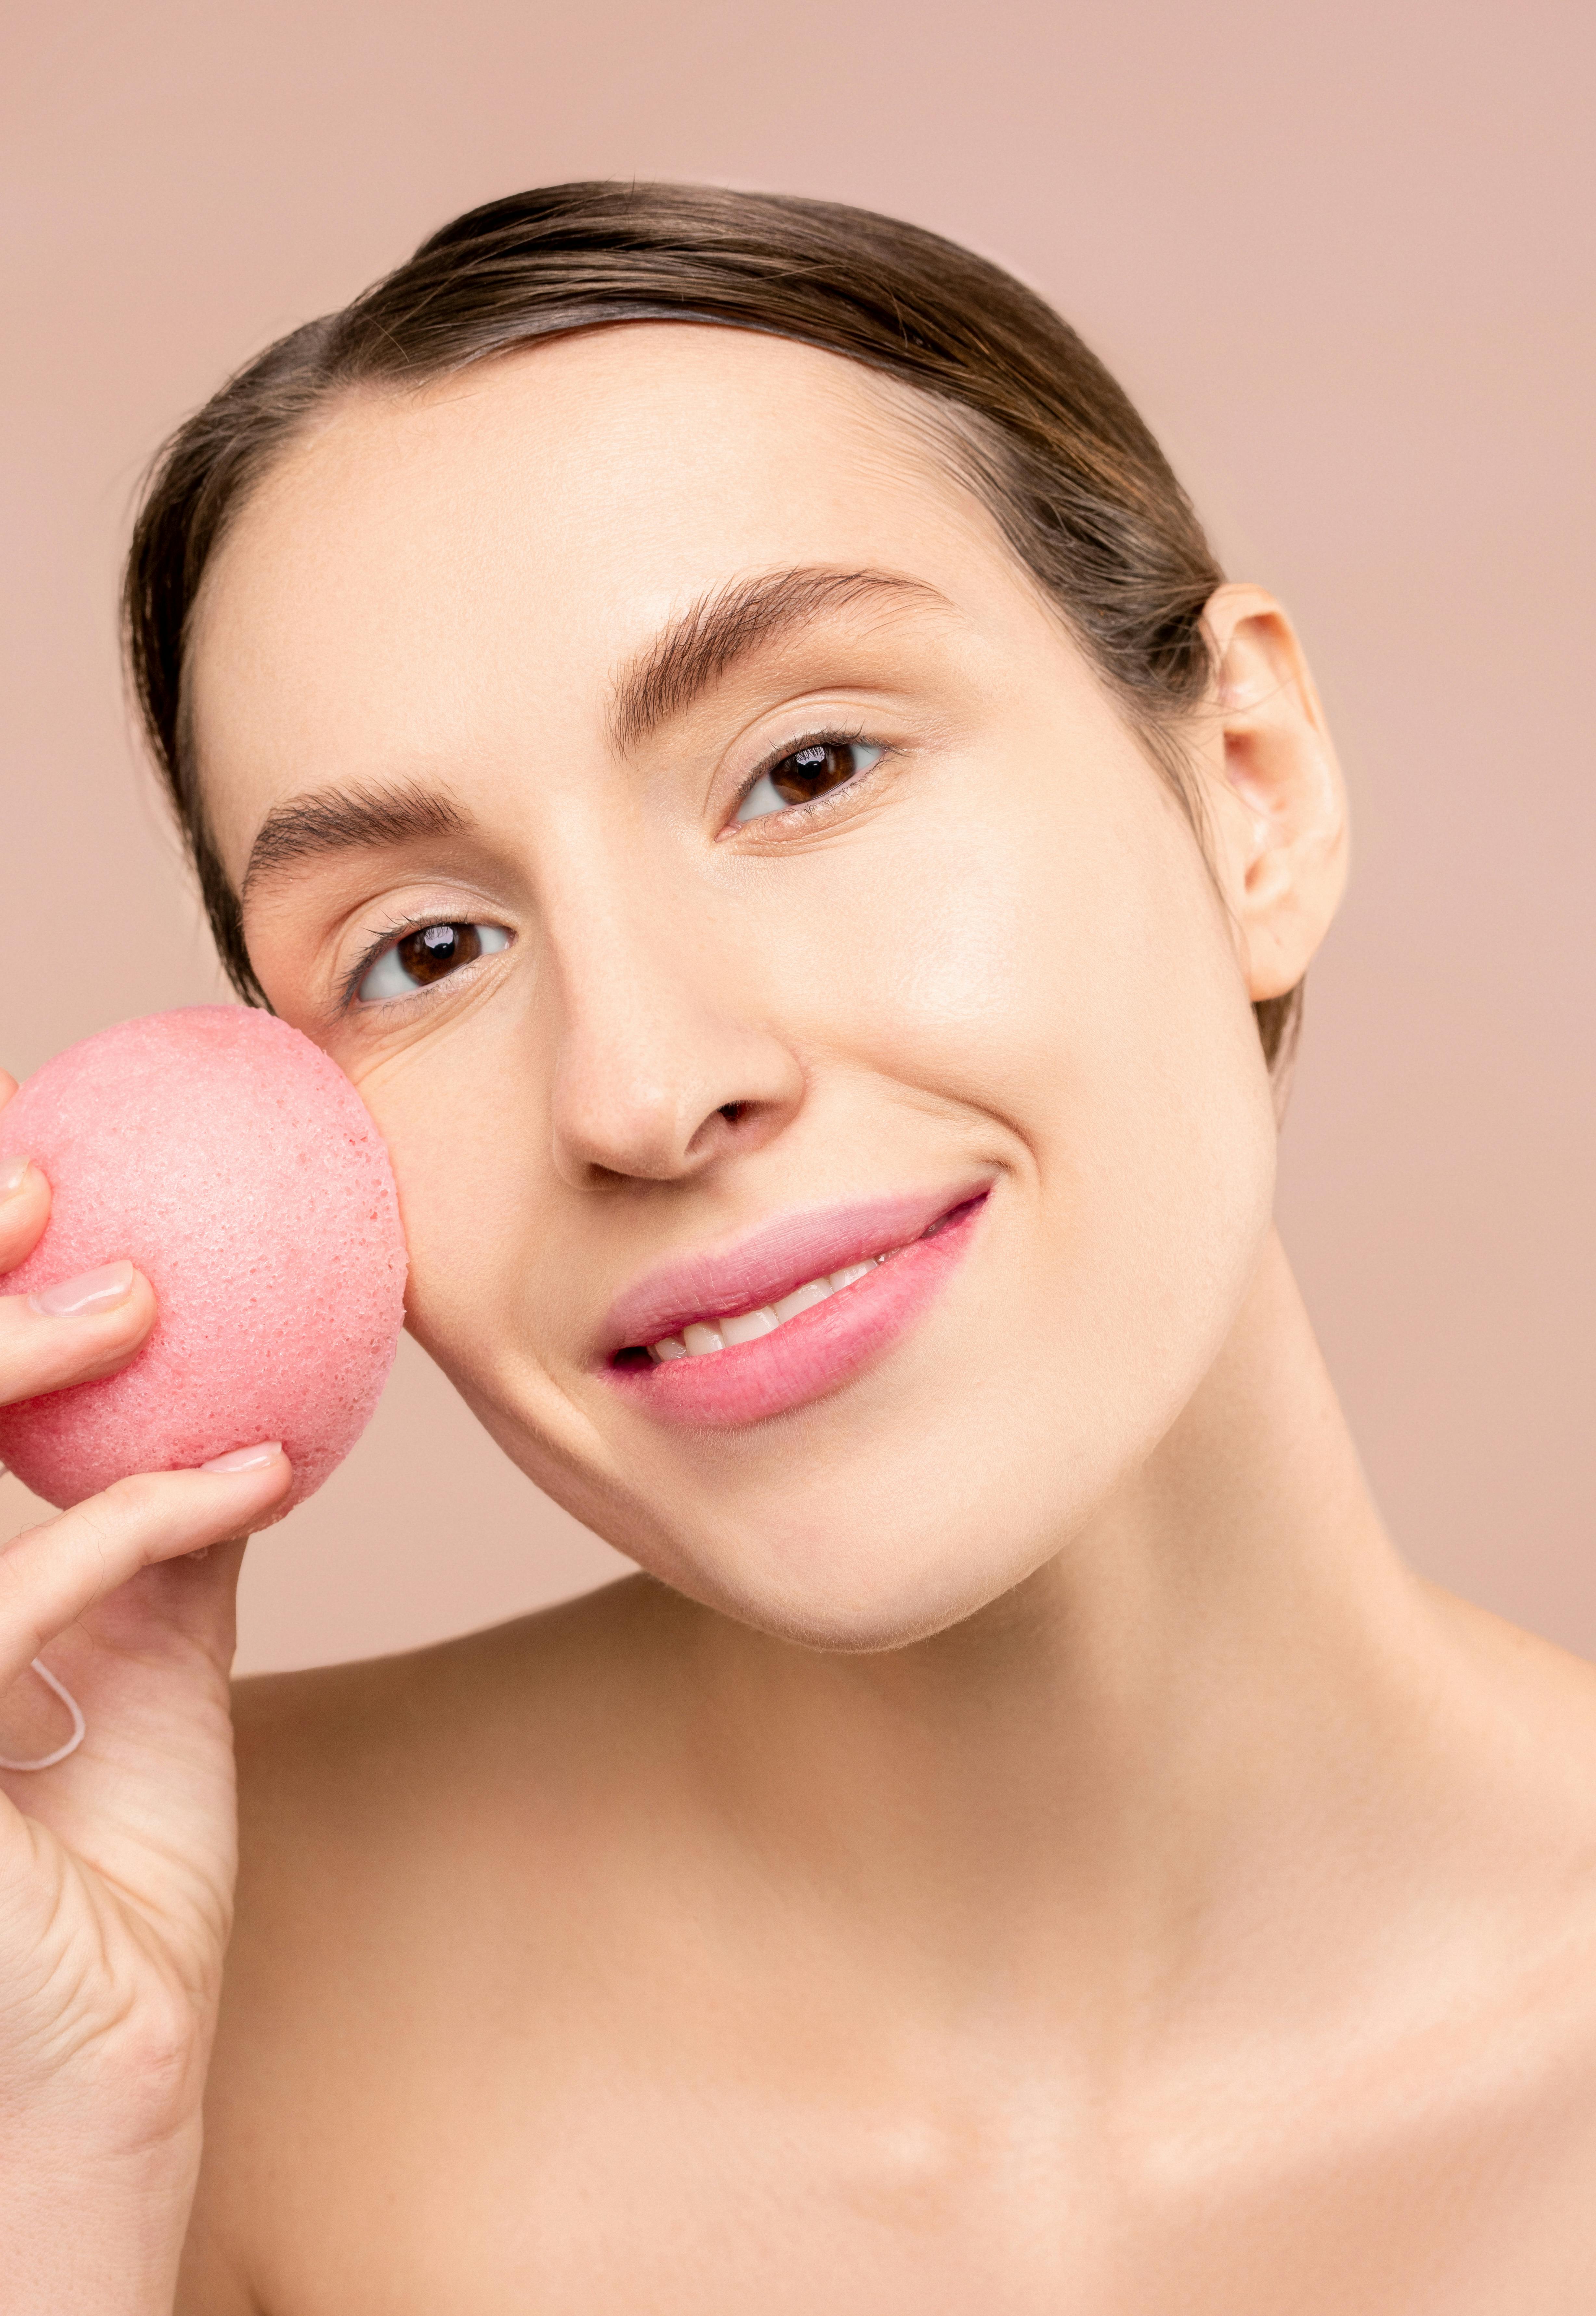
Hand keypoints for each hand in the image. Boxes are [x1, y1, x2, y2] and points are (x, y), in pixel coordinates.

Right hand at [0, 1070, 291, 2309]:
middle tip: (39, 1185)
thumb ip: (153, 1541)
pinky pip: (2, 1600)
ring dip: (24, 1370)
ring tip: (147, 1299)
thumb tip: (232, 1400)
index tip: (32, 1182)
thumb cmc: (110, 1877)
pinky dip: (129, 1516)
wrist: (110, 2070)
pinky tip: (245, 1482)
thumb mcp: (139, 1666)